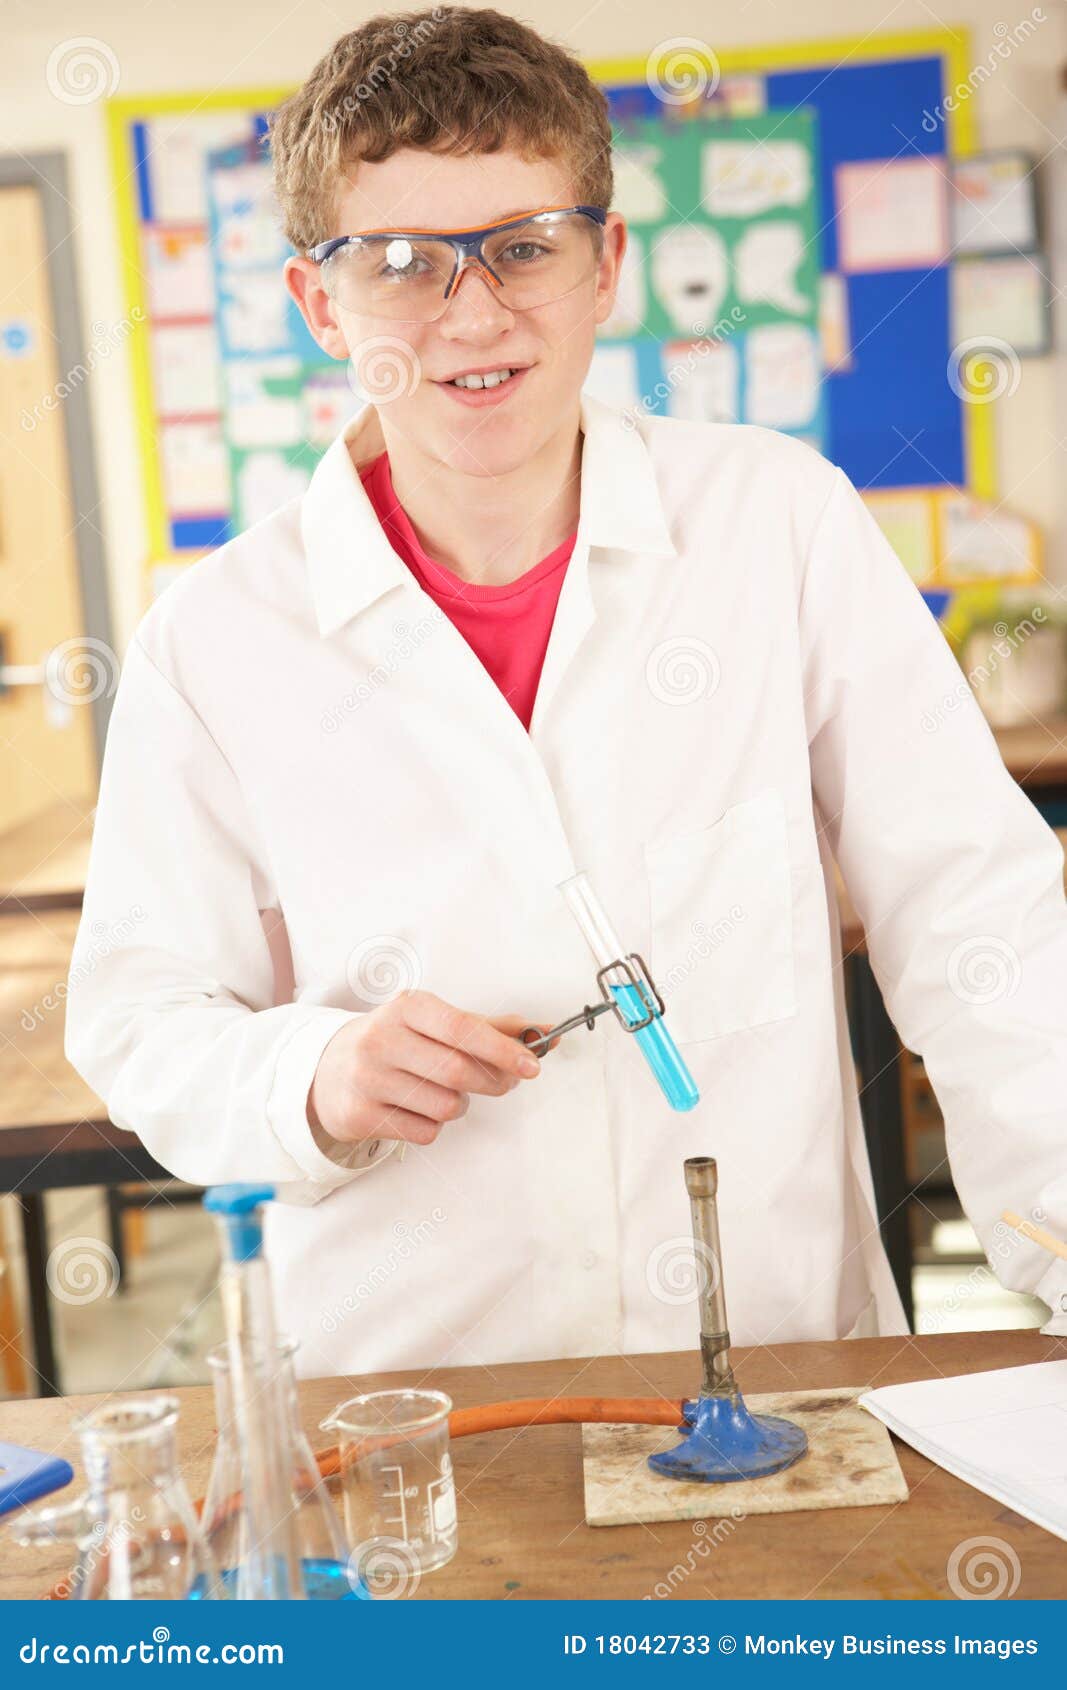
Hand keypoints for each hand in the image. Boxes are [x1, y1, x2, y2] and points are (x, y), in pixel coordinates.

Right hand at [307, 990, 552, 1147]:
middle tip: (501, 1083)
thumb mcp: (434, 1024)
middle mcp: (382, 1038)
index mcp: (407, 1007)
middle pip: (459, 1072)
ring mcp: (367, 1078)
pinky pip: (426, 1131)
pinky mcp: (360, 1114)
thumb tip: (544, 1032)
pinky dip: (433, 1125)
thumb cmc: (396, 1043)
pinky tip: (415, 1108)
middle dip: (492, 1082)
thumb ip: (490, 1028)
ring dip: (459, 1105)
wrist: (328, 1070)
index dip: (503, 1049)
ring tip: (440, 1091)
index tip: (531, 1066)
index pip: (463, 1028)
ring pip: (446, 1106)